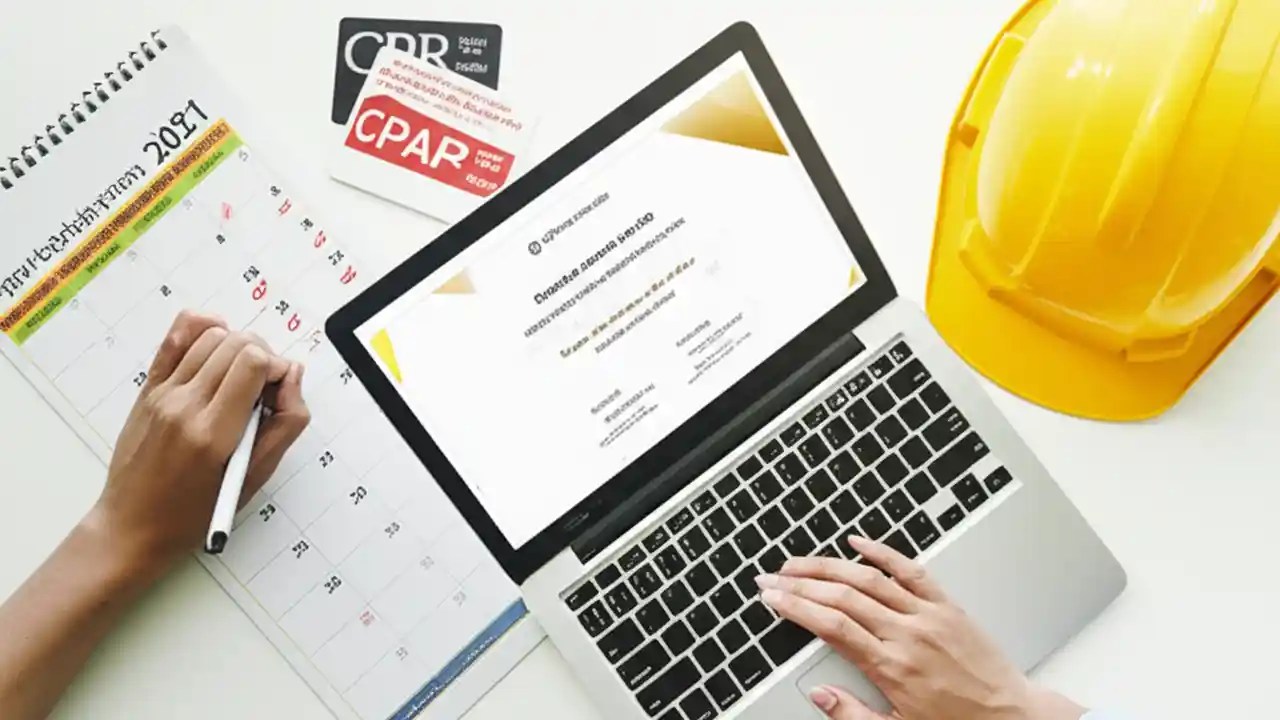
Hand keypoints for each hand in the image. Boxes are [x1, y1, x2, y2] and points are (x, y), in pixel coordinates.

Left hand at [89, 311, 310, 574]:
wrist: (132, 526)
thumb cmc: (194, 513)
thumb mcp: (253, 479)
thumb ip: (285, 424)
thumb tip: (292, 376)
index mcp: (213, 433)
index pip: (255, 364)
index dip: (279, 369)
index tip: (280, 393)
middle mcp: (184, 405)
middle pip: (237, 343)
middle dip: (264, 356)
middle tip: (264, 389)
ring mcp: (162, 393)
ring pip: (212, 336)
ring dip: (238, 346)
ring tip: (241, 377)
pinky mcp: (148, 389)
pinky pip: (175, 337)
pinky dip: (201, 327)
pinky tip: (216, 342)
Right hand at [759, 536, 1085, 719]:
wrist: (1012, 718)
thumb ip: (853, 716)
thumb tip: (819, 695)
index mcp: (891, 667)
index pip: (831, 626)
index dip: (796, 607)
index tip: (771, 598)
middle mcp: (908, 634)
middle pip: (842, 597)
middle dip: (800, 583)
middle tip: (771, 577)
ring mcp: (928, 615)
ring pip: (869, 579)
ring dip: (829, 566)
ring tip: (799, 562)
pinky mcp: (948, 606)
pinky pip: (911, 570)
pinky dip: (882, 552)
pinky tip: (858, 542)